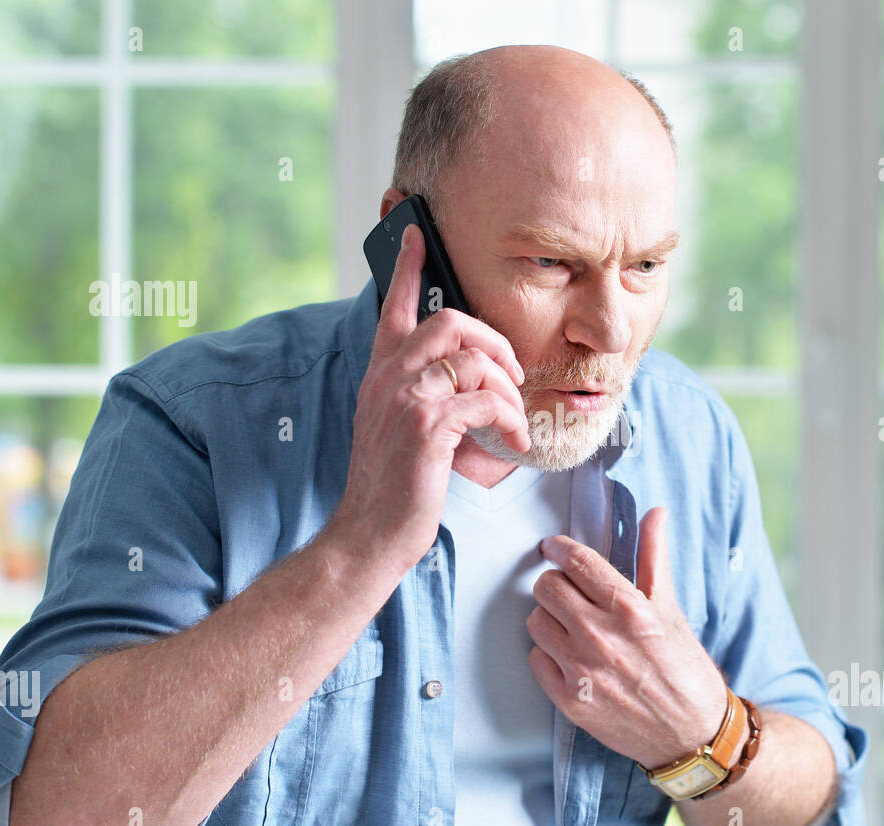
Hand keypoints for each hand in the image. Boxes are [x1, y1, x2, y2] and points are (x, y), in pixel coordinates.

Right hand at [324, 223, 530, 577]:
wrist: (370, 534)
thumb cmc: (394, 488)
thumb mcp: (400, 430)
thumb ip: (425, 397)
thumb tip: (473, 381)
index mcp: (381, 376)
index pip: (392, 308)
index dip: (405, 268)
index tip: (415, 233)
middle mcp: (389, 378)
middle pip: (449, 320)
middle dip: (495, 340)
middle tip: (511, 373)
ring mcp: (406, 399)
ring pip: (475, 361)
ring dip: (508, 393)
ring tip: (514, 424)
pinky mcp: (427, 425)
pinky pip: (486, 399)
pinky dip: (510, 419)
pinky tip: (513, 441)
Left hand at [526, 506, 729, 769]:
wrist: (693, 734)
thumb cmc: (685, 669)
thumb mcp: (670, 610)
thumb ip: (654, 558)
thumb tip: (655, 514)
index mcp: (628, 608)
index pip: (577, 562)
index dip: (560, 549)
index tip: (554, 547)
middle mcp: (600, 636)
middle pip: (546, 588)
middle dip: (556, 584)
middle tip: (569, 592)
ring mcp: (581, 671)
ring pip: (536, 622)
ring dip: (550, 619)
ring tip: (570, 626)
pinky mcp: (569, 701)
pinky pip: (537, 660)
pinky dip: (549, 655)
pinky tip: (570, 657)